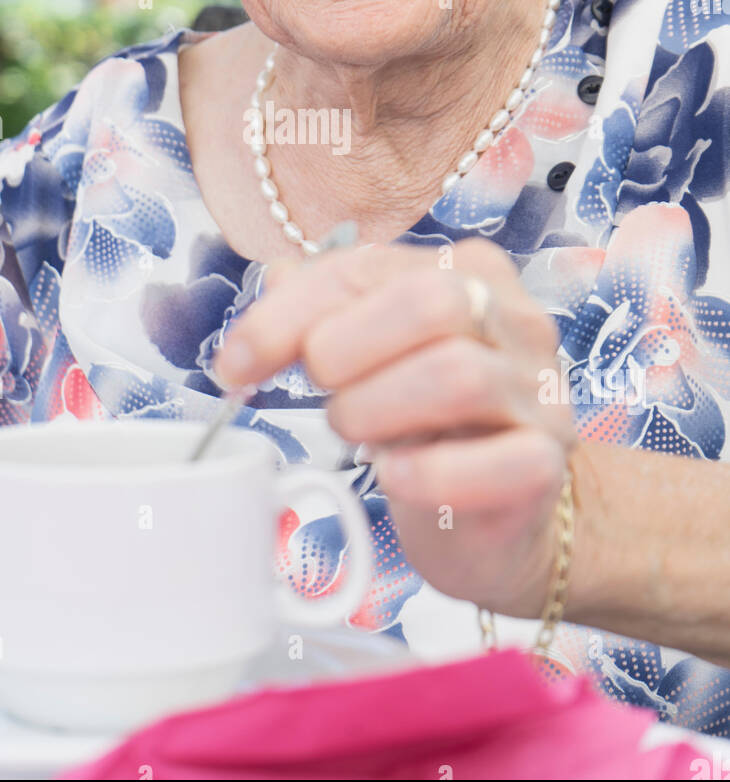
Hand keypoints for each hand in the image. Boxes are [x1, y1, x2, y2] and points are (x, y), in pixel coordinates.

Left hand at [212, 237, 576, 617]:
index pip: (369, 266)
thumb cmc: (429, 426)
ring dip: (376, 408)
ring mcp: (539, 393)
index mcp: (470, 274)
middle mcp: (515, 322)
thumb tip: (276, 276)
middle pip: (432, 301)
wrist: (502, 515)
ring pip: (457, 374)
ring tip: (355, 433)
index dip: (288, 313)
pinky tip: (396, 477)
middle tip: (318, 391)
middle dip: (345, 347)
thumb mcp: (373, 358)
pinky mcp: (546, 465)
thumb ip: (327, 312)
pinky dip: (430, 473)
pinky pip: (498, 463)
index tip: (234, 362)